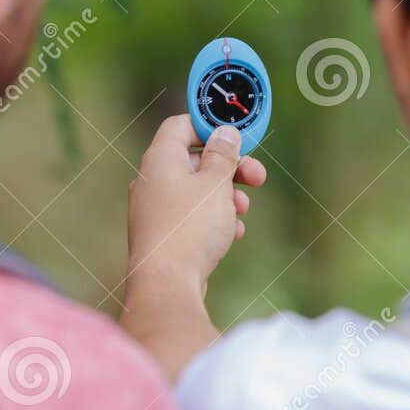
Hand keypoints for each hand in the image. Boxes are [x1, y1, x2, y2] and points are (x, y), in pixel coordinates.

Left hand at [120, 116, 266, 378]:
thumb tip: (224, 133)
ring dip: (226, 196)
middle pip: (194, 160)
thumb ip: (223, 155)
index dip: (210, 125)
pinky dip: (214, 219)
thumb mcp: (215, 184)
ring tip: (243, 209)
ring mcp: (155, 210)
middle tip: (257, 176)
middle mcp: (152, 182)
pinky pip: (192, 217)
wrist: (167, 284)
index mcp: (159, 160)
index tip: (237, 135)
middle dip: (230, 167)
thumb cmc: (190, 228)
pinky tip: (231, 233)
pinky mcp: (163, 236)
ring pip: (196, 191)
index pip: (181, 125)